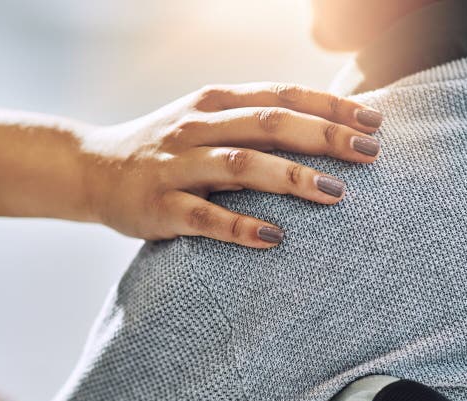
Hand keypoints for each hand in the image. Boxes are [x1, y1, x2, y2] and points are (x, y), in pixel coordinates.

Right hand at [81, 82, 382, 247]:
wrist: (91, 170)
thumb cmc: (167, 148)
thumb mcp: (208, 122)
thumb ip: (255, 122)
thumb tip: (323, 129)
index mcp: (215, 103)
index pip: (282, 96)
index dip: (331, 106)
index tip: (375, 121)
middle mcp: (198, 128)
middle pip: (271, 125)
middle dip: (325, 137)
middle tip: (371, 153)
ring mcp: (178, 166)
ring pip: (242, 165)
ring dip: (292, 178)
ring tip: (337, 194)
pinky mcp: (160, 207)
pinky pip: (205, 217)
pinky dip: (241, 227)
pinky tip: (276, 238)